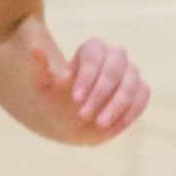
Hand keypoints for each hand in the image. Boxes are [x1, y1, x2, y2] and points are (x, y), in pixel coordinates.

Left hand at [30, 37, 149, 144]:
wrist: (71, 120)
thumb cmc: (57, 99)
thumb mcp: (44, 86)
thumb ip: (39, 67)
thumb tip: (34, 49)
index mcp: (91, 50)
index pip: (94, 55)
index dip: (86, 76)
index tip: (75, 98)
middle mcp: (114, 57)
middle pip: (116, 65)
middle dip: (100, 91)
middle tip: (83, 113)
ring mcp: (130, 74)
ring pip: (132, 81)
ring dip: (116, 104)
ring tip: (99, 124)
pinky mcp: (140, 91)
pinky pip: (142, 97)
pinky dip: (129, 112)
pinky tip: (112, 126)